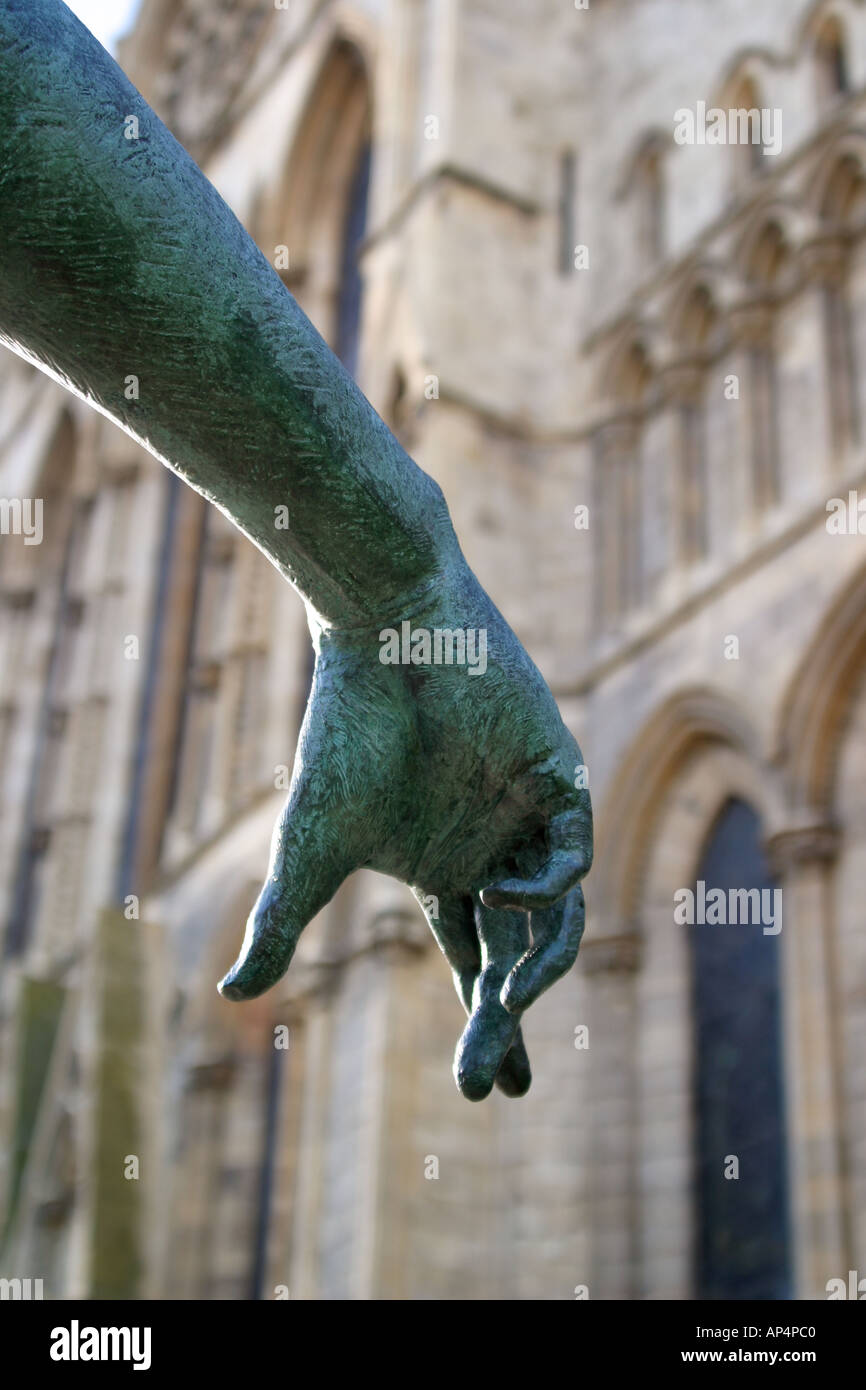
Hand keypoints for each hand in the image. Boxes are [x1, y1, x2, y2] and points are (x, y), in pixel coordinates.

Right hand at [218, 563, 591, 1101]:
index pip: (477, 961)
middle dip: (502, 1023)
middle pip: (515, 954)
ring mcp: (528, 816)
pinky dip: (545, 882)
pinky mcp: (558, 774)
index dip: (487, 1023)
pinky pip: (571, 847)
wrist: (382, 634)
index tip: (487, 1092)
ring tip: (507, 1006)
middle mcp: (493, 850)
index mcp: (445, 869)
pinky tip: (503, 888)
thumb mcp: (311, 843)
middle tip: (491, 1086)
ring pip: (554, 916)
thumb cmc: (343, 733)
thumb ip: (283, 919)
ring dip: (535, 967)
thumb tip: (232, 992)